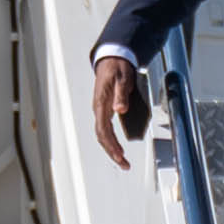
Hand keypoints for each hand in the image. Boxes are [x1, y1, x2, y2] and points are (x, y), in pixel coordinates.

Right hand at [87, 48, 152, 167]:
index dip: (111, 144)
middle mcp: (99, 109)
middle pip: (102, 136)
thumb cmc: (117, 68)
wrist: (111, 58)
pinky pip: (106, 130)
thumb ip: (121, 94)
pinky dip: (111, 141)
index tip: (120, 155)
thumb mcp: (123, 78)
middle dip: (112, 152)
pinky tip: (118, 148)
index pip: (103, 129)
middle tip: (124, 164)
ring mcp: (101, 110)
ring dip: (111, 149)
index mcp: (101, 103)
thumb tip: (120, 109)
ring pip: (103, 135)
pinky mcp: (105, 110)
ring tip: (123, 161)